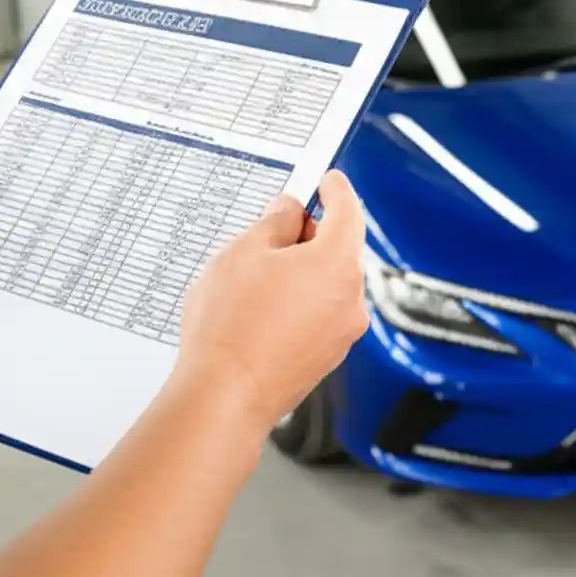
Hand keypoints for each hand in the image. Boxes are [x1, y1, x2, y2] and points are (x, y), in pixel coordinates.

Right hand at [174, 170, 369, 433]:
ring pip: (330, 284)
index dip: (337, 189)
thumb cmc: (231, 327)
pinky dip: (301, 302)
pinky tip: (263, 310)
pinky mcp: (327, 357)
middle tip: (275, 230)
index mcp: (337, 264)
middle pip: (340, 249)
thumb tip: (289, 213)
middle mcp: (351, 300)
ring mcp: (342, 333)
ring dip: (303, 272)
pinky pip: (321, 314)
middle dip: (311, 235)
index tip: (330, 180)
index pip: (348, 211)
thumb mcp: (243, 252)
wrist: (224, 395)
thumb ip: (274, 223)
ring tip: (257, 279)